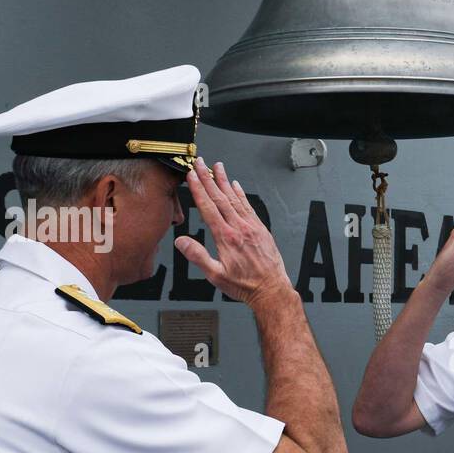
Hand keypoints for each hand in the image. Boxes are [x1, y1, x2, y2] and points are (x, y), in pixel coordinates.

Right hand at [176, 159, 291, 307]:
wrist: (271, 290)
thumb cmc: (245, 285)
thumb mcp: (216, 275)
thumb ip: (197, 256)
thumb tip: (181, 242)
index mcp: (226, 237)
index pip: (208, 207)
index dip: (199, 189)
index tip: (192, 175)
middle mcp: (240, 228)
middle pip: (220, 197)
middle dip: (209, 178)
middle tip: (200, 162)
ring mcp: (252, 227)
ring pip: (235, 198)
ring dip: (224, 181)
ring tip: (217, 167)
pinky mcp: (260, 229)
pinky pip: (248, 207)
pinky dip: (241, 194)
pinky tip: (236, 186)